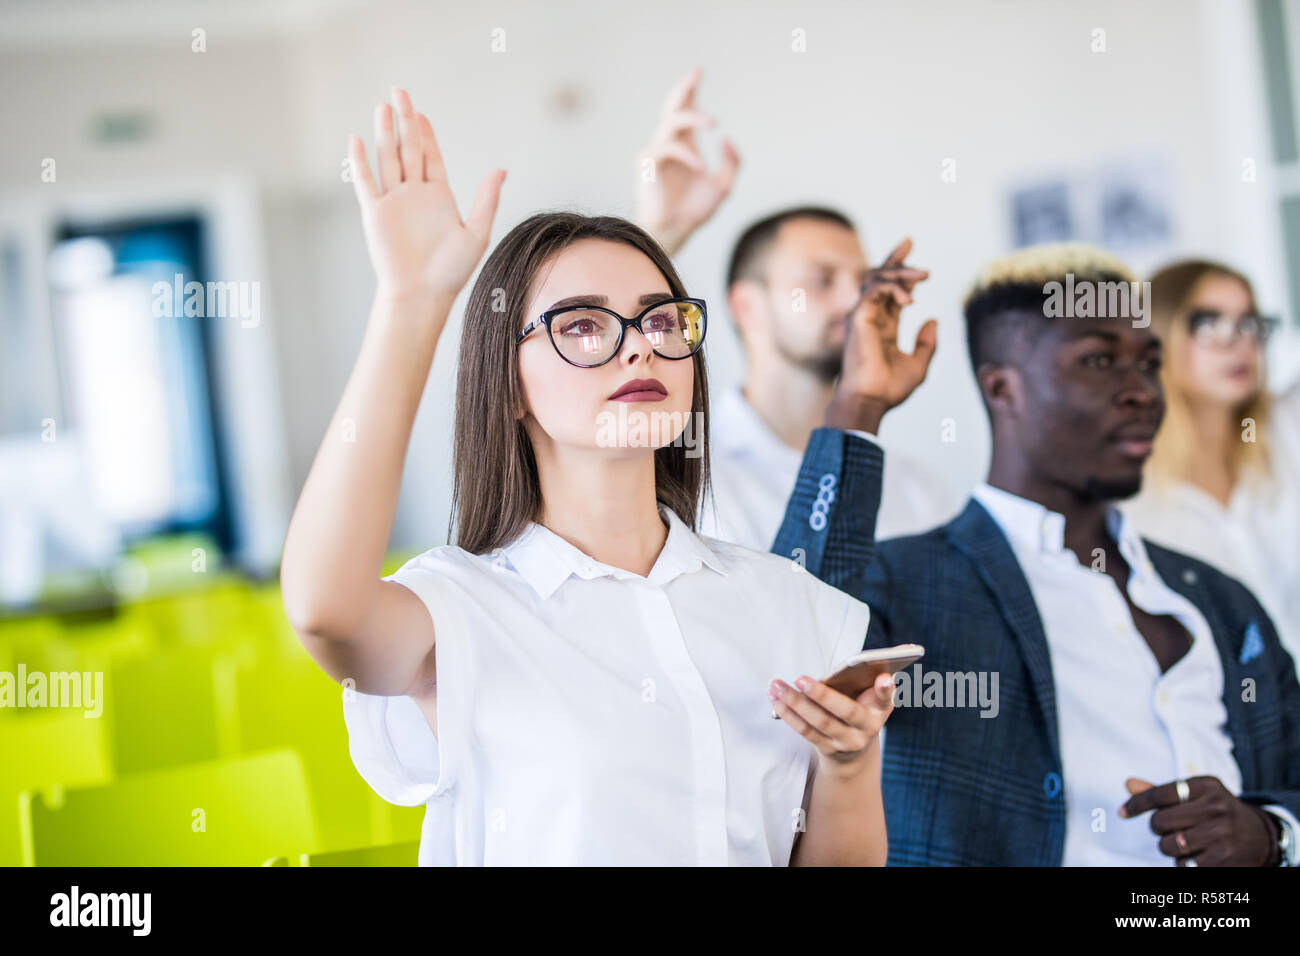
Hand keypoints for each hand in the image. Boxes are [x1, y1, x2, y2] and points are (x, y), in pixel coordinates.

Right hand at [348, 87, 505, 306]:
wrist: (421, 295)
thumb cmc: (451, 271)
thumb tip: (501, 170)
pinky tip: (358, 139)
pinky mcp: (375, 213)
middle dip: (404, 121)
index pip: (431, 156)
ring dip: (384, 133)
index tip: (421, 112)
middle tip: (399, 92)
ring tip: (382, 106)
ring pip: (387, 159)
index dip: (426, 133)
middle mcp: (414, 195)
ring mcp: (393, 202)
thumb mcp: (476, 232)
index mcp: (438, 196)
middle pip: (407, 149)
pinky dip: (360, 162)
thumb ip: (486, 199)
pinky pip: (365, 182)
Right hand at [633, 67, 739, 255]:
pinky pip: (668, 147)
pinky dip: (687, 154)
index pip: (686, 111)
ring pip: (671, 121)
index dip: (691, 91)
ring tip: (714, 122)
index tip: (699, 72)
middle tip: (697, 72)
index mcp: (685, 146)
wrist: (675, 231)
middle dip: (684, 88)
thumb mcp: (723, 186)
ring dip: (694, 118)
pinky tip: (700, 168)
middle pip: (673, 106)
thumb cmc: (695, 211)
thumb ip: (731, 163)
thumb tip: (726, 138)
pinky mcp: (647, 163)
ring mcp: (657, 152)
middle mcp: (670, 145)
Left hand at [769, 672, 894, 772]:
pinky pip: (805, 731)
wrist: (854, 751)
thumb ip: (879, 678)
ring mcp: (846, 741)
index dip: (885, 689)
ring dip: (794, 702)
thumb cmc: (863, 709)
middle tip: (799, 678)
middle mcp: (866, 728)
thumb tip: (900, 648)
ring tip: (776, 685)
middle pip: (845, 711)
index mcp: (880, 709)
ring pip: (819, 722)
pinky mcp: (827, 748)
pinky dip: (788, 714)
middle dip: (821, 695)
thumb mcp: (875, 697)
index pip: (886, 698)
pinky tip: (775, 698)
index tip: (883, 678)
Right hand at [825, 238, 936, 433]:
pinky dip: (893, 288)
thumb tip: (933, 319)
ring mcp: (862, 315)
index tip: (919, 267)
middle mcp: (871, 318)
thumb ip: (927, 343)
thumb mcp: (918, 365)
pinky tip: (910, 300)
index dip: (904, 277)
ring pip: (876, 278)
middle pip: (880, 278)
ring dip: (899, 270)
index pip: (892, 294)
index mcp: (883, 327)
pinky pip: (875, 289)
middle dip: (895, 259)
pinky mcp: (858, 316)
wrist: (870, 400)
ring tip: (923, 275)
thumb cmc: (889, 388)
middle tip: (910, 241)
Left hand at [1120, 776, 1278, 865]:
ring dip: (1170, 847)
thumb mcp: (1196, 795)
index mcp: (1206, 786)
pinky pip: (1184, 864)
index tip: (1122, 812)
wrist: (1260, 835)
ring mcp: (1221, 833)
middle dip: (1158, 828)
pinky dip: (1185, 861)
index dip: (1136, 804)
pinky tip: (1199, 853)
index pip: (1160, 794)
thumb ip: (1163, 792)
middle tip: (1170, 828)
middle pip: (1160, 821)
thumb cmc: (1217, 811)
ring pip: (1169, 845)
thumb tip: (1128, 784)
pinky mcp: (1223, 857)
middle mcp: (1216, 807)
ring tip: (1185, 841)